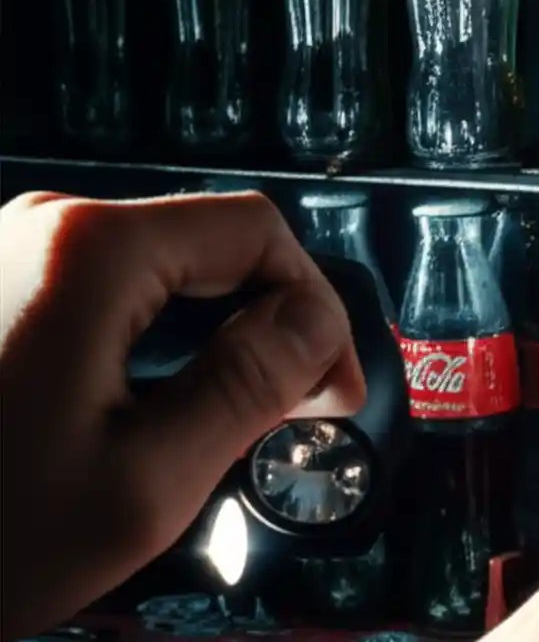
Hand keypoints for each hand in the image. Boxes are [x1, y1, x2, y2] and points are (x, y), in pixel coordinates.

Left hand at [0, 192, 364, 638]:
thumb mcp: (143, 482)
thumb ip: (248, 386)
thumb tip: (316, 322)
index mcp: (92, 254)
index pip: (258, 231)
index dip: (318, 308)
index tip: (333, 393)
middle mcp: (47, 229)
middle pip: (212, 243)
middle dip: (274, 321)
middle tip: (298, 411)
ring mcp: (12, 255)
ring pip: (166, 269)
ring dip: (220, 334)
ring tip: (237, 418)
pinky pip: (112, 292)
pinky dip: (163, 339)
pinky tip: (166, 404)